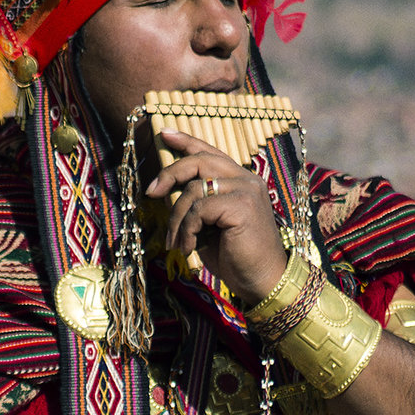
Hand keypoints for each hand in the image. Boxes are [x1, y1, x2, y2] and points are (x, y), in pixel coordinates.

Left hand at [144, 129, 288, 304]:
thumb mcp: (209, 226)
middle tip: (151, 192)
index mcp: (241, 180)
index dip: (187, 141)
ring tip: (176, 242)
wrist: (263, 280)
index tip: (165, 133)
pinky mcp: (242, 206)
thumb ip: (195, 205)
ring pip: (194, 189)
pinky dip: (188, 229)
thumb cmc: (236, 257)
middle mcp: (246, 179)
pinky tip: (188, 247)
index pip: (211, 152)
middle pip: (199, 162)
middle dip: (170, 174)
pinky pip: (200, 209)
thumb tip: (165, 192)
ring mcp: (246, 190)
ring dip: (177, 218)